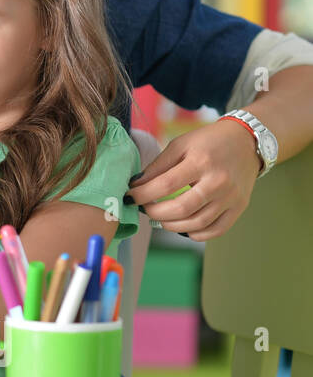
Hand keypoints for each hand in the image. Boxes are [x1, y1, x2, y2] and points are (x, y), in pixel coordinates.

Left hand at [126, 118, 261, 240]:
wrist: (246, 141)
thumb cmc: (208, 142)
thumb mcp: (180, 144)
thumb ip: (157, 166)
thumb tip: (135, 185)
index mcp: (201, 162)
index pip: (165, 185)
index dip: (142, 194)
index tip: (129, 197)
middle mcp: (219, 182)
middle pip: (181, 209)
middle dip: (155, 213)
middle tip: (144, 209)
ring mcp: (231, 197)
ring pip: (197, 223)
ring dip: (171, 225)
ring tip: (159, 218)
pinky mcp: (239, 207)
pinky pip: (216, 230)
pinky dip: (195, 234)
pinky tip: (182, 226)